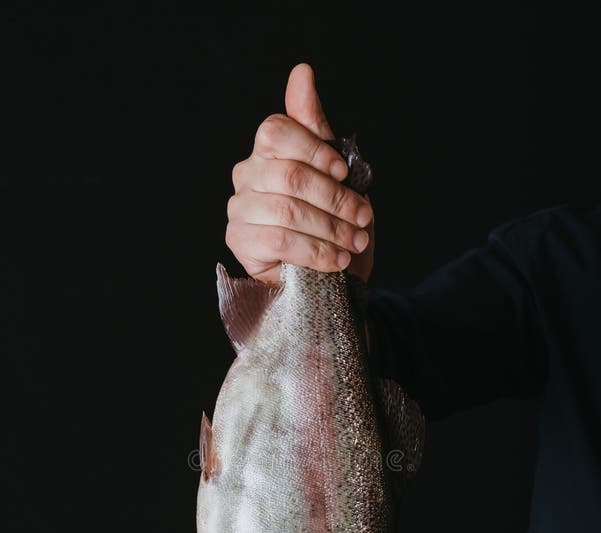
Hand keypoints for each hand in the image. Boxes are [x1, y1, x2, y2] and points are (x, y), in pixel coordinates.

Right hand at [226, 63, 374, 283]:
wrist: (325, 275)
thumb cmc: (329, 220)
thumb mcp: (333, 173)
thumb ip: (315, 126)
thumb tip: (302, 72)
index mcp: (266, 151)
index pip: (276, 132)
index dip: (313, 149)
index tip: (343, 172)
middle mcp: (246, 175)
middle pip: (289, 175)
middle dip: (335, 199)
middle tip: (363, 217)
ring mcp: (239, 209)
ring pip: (288, 211)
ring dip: (331, 229)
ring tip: (354, 242)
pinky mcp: (239, 241)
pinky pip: (280, 242)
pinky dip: (316, 252)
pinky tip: (336, 260)